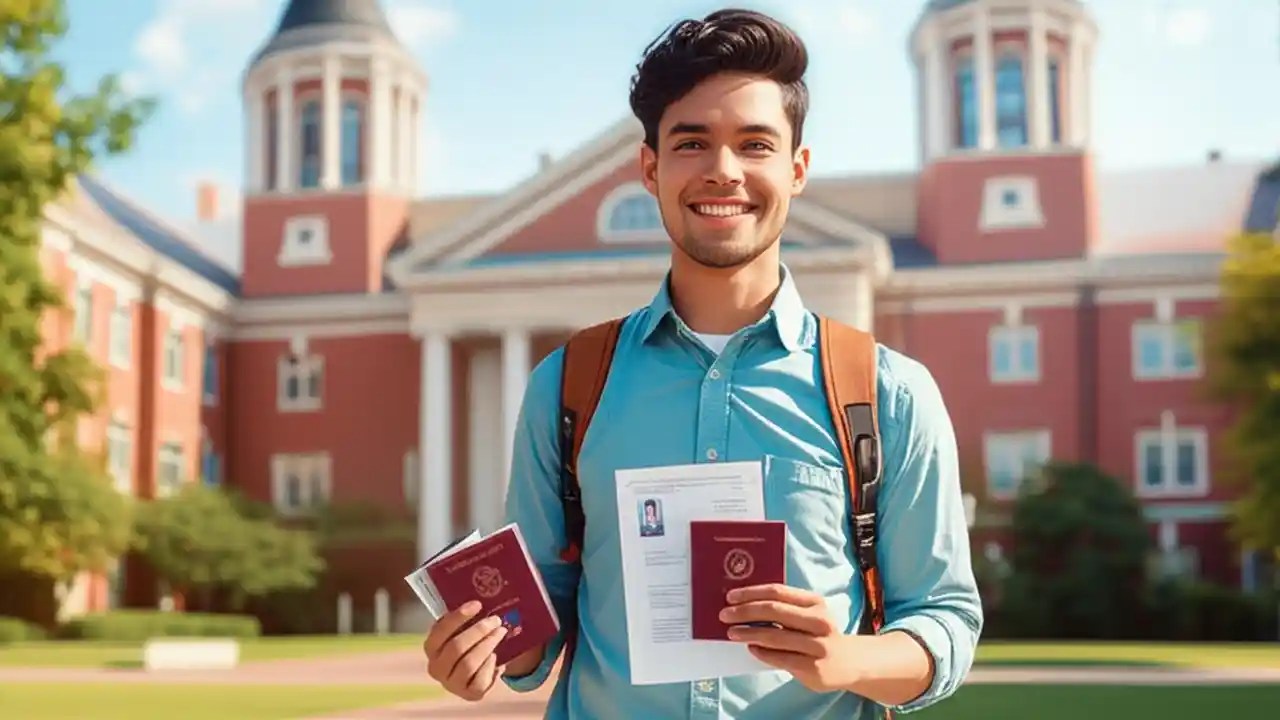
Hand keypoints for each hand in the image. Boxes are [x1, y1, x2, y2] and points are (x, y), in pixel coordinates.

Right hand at [424, 600, 507, 700]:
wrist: (479, 670)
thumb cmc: (470, 641)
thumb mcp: (463, 629)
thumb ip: (465, 617)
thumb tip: (481, 592)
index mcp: (431, 648)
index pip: (439, 631)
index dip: (458, 617)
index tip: (477, 604)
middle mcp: (436, 668)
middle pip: (456, 647)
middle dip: (478, 631)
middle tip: (495, 619)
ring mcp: (451, 684)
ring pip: (469, 663)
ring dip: (488, 645)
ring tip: (501, 632)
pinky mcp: (469, 695)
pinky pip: (481, 679)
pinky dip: (490, 665)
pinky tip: (497, 656)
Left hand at [719, 583, 857, 692]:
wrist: (850, 662)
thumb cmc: (819, 633)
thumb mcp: (809, 614)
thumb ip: (785, 607)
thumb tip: (745, 602)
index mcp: (815, 602)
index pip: (778, 591)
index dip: (751, 593)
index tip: (731, 596)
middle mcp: (819, 621)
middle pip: (774, 611)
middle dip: (745, 612)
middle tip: (725, 614)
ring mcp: (817, 645)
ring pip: (774, 636)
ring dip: (748, 632)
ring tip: (732, 632)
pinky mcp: (813, 667)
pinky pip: (780, 657)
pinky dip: (762, 652)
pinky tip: (750, 647)